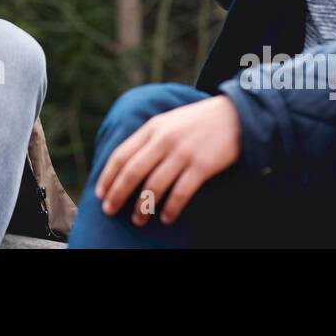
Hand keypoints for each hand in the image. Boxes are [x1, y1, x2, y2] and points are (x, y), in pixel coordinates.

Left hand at [95, 95, 240, 225]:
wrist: (234, 115)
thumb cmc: (196, 122)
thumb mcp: (167, 122)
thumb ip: (147, 139)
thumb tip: (125, 165)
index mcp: (152, 128)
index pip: (122, 154)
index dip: (108, 176)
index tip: (100, 194)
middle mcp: (164, 139)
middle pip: (133, 172)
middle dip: (118, 194)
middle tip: (110, 212)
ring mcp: (183, 153)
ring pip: (154, 186)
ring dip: (143, 207)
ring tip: (138, 220)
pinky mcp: (202, 166)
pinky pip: (180, 193)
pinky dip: (171, 208)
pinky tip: (166, 218)